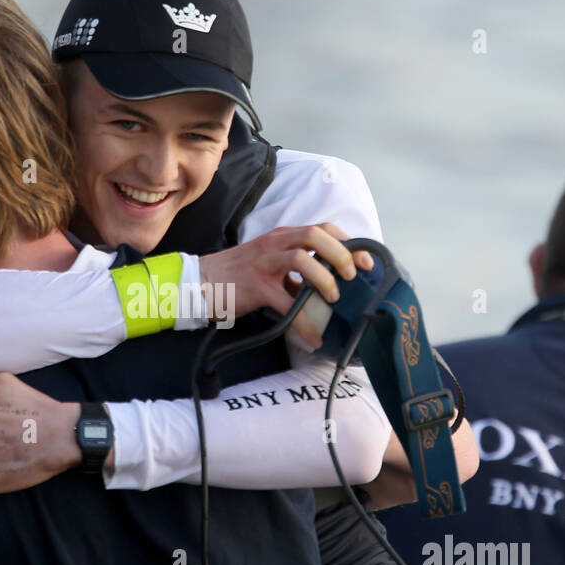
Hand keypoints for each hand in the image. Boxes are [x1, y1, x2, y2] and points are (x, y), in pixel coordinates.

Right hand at [198, 223, 374, 347]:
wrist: (199, 283)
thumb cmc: (237, 276)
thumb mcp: (269, 264)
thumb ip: (295, 272)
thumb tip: (325, 290)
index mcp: (282, 237)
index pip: (322, 228)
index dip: (348, 242)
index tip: (365, 262)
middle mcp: (275, 244)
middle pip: (316, 235)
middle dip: (341, 255)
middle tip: (352, 277)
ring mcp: (264, 263)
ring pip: (301, 258)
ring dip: (324, 278)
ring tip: (333, 298)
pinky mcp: (255, 286)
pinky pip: (285, 302)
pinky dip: (303, 321)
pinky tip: (312, 337)